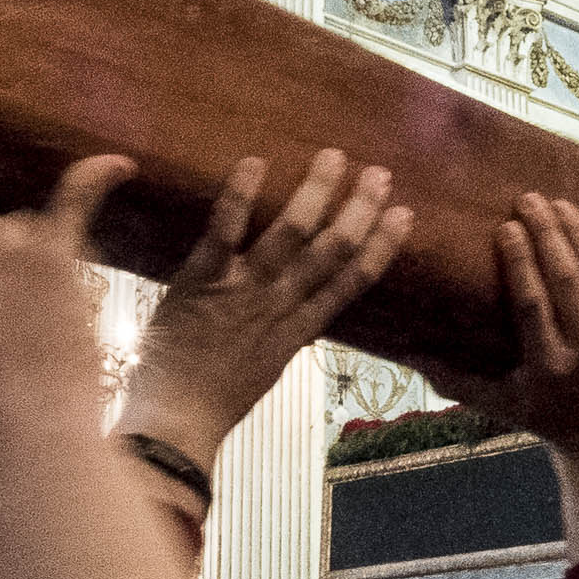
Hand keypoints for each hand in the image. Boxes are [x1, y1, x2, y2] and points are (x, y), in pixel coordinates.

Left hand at [116, 151, 410, 472]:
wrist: (175, 422)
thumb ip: (282, 333)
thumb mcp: (263, 369)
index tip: (403, 215)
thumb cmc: (212, 401)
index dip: (381, 247)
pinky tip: (255, 162)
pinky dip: (240, 196)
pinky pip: (225, 231)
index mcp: (297, 332)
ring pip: (291, 235)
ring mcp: (244, 293)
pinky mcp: (202, 282)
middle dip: (359, 210)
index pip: (351, 284)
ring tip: (334, 156)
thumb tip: (299, 310)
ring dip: (315, 192)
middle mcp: (279, 307)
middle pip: (332, 252)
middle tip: (379, 173)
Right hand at [476, 196, 578, 455]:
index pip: (531, 301)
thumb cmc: (543, 416)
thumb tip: (403, 351)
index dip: (519, 259)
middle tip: (530, 200)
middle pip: (568, 279)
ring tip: (560, 206)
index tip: (506, 226)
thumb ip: (452, 378)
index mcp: (547, 366)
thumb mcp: (497, 403)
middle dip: (548, 233)